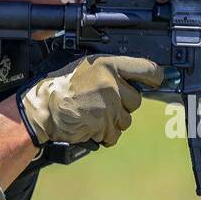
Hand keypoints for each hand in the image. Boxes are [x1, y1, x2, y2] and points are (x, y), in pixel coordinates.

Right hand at [18, 55, 164, 145]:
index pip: (147, 69)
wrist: (43, 108)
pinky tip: (90, 124)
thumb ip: (110, 70)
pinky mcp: (103, 125)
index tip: (157, 80)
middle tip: (103, 102)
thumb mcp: (86, 66)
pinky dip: (104, 134)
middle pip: (136, 100)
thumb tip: (134, 76)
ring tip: (93, 113)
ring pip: (126, 120)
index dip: (155, 77)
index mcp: (109, 65)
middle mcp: (112, 85)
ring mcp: (109, 107)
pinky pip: (114, 134)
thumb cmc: (62, 85)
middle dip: (123, 104)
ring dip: (113, 121)